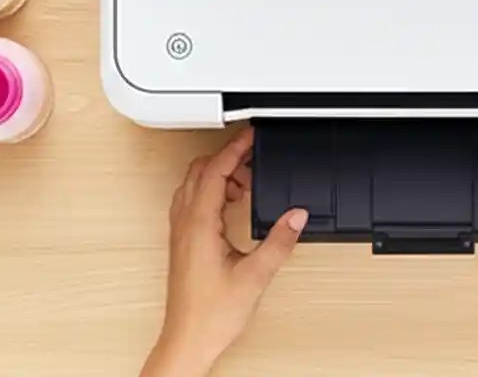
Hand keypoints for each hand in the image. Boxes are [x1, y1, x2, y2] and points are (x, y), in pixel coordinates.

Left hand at [141, 128, 308, 376]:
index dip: (234, 149)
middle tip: (253, 161)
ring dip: (218, 177)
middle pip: (200, 172)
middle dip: (227, 160)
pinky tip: (230, 207)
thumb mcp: (255, 276)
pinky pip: (191, 203)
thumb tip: (296, 216)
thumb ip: (278, 242)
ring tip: (245, 185)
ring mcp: (180, 233)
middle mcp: (185, 224)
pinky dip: (210, 193)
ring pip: (193, 186)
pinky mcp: (182, 243)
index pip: (215, 171)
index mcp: (199, 224)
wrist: (187, 340)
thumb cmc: (210, 315)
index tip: (250, 136)